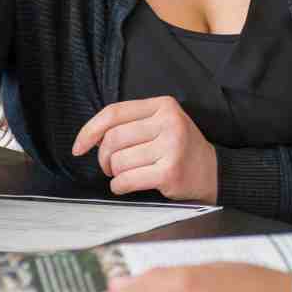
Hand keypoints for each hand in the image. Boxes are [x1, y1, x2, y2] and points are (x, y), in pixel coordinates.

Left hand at [73, 96, 218, 201]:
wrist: (213, 171)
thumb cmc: (179, 147)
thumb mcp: (162, 123)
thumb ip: (131, 123)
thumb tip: (90, 139)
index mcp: (163, 105)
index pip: (114, 113)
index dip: (90, 130)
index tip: (79, 146)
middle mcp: (169, 122)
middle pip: (113, 139)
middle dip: (103, 157)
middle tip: (110, 165)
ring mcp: (171, 147)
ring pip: (118, 161)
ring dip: (114, 173)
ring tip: (126, 174)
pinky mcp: (169, 172)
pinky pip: (127, 180)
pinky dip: (119, 186)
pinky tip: (126, 185)